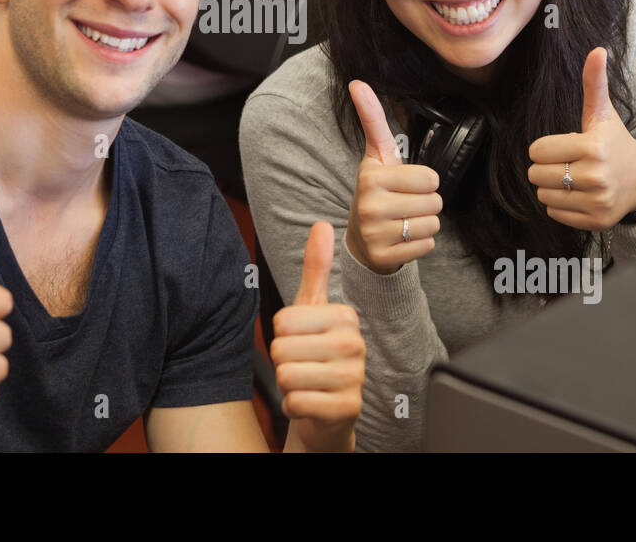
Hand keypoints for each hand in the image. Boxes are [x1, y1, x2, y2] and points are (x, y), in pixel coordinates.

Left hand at [271, 222, 363, 451]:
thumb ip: (316, 268)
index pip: (282, 321)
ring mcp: (354, 378)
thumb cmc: (315, 354)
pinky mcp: (347, 409)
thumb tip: (322, 224)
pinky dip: (294, 406)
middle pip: (281, 348)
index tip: (301, 341)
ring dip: (287, 385)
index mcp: (345, 316)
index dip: (281, 335)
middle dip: (282, 362)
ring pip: (286, 375)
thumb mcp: (312, 309)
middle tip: (302, 365)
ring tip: (306, 383)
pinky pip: (295, 403)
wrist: (329, 411)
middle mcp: (354, 344)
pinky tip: (310, 403)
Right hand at [345, 80, 441, 274]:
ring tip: (403, 220)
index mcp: (371, 177)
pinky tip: (402, 238)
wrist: (361, 237)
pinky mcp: (384, 256)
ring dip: (424, 224)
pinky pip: (427, 246)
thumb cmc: (377, 190)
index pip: (430, 178)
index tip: (405, 184)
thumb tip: (357, 82)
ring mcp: (375, 234)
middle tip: (404, 204)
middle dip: (426, 203)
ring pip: (432, 225)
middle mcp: (370, 206)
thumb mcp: (376, 156)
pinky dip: (420, 243)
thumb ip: (372, 119)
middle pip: (434, 202)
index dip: (424, 181)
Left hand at [527, 47, 635, 229]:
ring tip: (571, 179)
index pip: (538, 150)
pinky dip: (560, 206)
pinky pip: (554, 213)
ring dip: (551, 188)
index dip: (545, 148)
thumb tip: (597, 49)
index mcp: (592, 147)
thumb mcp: (603, 113)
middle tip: (565, 163)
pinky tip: (578, 195)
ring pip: (542, 196)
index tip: (563, 147)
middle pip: (536, 174)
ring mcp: (596, 201)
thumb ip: (594, 82)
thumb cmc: (615, 143)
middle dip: (545, 168)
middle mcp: (595, 176)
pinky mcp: (596, 221)